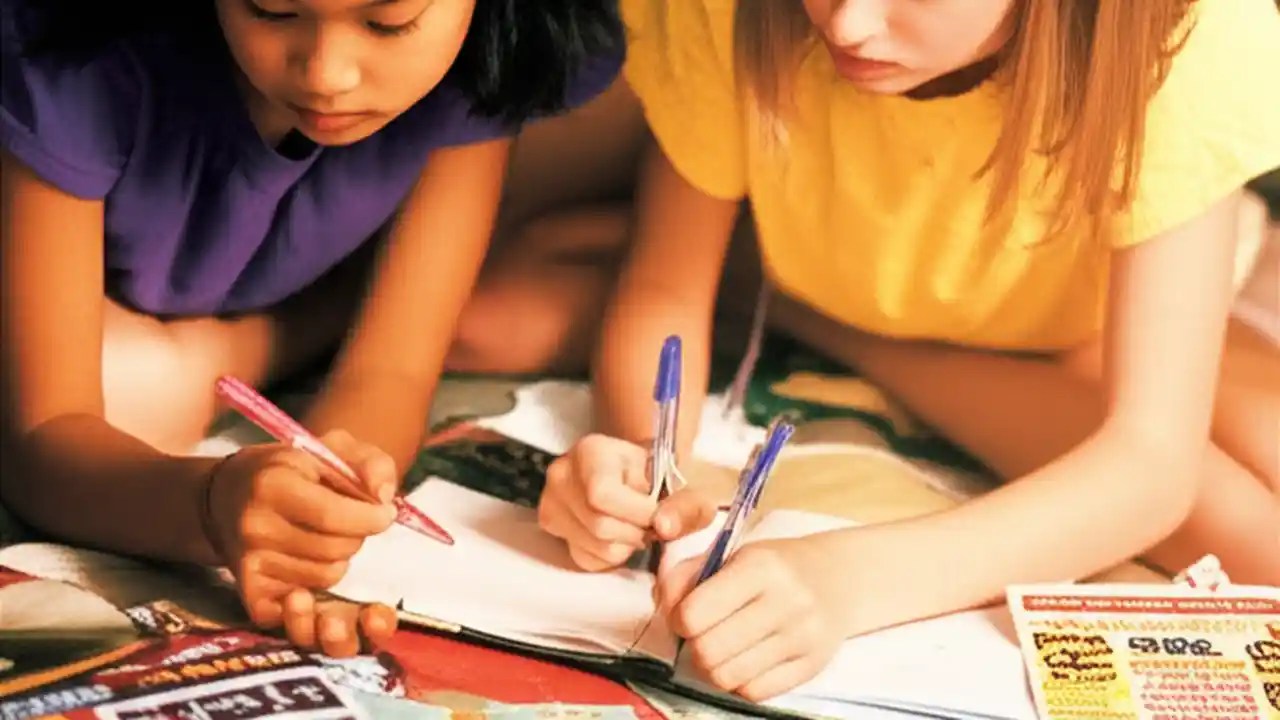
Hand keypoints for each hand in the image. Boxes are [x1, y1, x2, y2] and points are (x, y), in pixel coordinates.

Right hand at [204, 429, 398, 654]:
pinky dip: (318, 583)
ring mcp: (249, 561)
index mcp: (274, 484)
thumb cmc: (290, 470)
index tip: (384, 512)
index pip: (333, 515)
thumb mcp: (332, 448)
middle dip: (356, 535)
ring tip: (323, 537)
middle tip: (347, 521)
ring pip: (327, 575)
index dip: (370, 518)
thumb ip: (370, 463)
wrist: (225, 497)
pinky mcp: (250, 590)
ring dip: (339, 558)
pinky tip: (310, 561)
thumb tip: (385, 497)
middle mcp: (255, 525)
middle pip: (335, 548)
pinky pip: (306, 600)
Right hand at [539, 433, 716, 570]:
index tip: (658, 510)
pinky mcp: (552, 529)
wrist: (644, 472)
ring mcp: (551, 503)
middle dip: (635, 532)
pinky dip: (610, 556)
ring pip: (594, 547)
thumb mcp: (690, 483)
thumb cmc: (665, 474)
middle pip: (599, 525)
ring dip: (626, 545)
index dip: (637, 513)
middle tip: (650, 522)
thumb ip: (686, 504)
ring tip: (635, 525)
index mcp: (591, 451)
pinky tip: (619, 534)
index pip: (602, 494)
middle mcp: (562, 474)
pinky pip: (587, 559)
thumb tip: (664, 526)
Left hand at [656, 535, 848, 700]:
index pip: (695, 613)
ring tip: (722, 648)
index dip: (678, 619)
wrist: (838, 578)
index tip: (685, 615)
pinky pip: (753, 692)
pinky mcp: (812, 666)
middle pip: (708, 651)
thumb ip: (687, 576)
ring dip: (714, 667)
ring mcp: (802, 637)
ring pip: (727, 677)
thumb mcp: (732, 555)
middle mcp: (785, 601)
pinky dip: (739, 681)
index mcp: (760, 566)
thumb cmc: (775, 566)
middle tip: (703, 633)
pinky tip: (745, 659)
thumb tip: (662, 606)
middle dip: (695, 645)